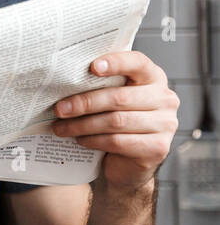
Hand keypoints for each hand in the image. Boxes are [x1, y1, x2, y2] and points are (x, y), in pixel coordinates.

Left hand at [52, 51, 178, 190]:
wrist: (129, 162)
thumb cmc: (117, 122)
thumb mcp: (112, 99)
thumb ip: (100, 85)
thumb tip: (63, 80)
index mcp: (153, 78)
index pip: (138, 63)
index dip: (116, 63)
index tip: (92, 67)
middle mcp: (165, 99)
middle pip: (119, 97)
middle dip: (84, 103)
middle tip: (60, 110)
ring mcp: (165, 124)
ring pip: (116, 121)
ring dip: (83, 125)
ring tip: (61, 128)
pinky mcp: (157, 148)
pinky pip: (118, 142)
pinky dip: (94, 140)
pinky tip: (80, 140)